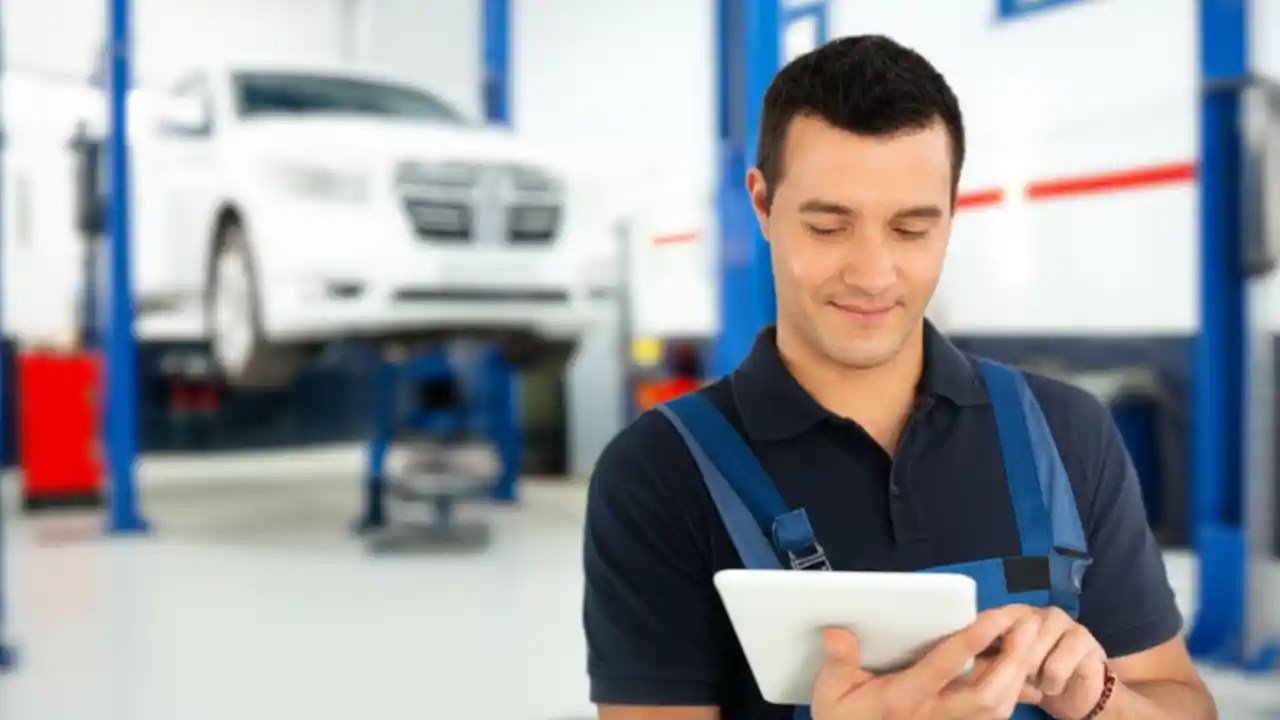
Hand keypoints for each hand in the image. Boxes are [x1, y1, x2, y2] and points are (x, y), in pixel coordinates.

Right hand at [811, 606, 1043, 718]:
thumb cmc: (842, 719)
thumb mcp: (830, 693)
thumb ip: (837, 662)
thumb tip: (836, 632)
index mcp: (903, 699)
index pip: (942, 669)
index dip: (970, 642)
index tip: (993, 618)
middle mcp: (932, 714)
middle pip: (987, 695)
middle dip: (1012, 661)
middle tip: (1027, 626)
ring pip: (997, 708)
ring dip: (1018, 674)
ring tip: (1027, 639)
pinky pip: (993, 714)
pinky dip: (1014, 689)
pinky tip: (1017, 664)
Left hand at [976, 606, 1108, 719]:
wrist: (1077, 691)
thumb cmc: (1035, 679)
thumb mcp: (1004, 670)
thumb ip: (987, 660)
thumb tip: (965, 662)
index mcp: (1011, 614)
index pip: (989, 619)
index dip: (980, 638)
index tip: (973, 660)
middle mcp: (1034, 611)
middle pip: (1011, 634)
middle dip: (1008, 663)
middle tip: (1013, 679)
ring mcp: (1060, 620)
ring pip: (1032, 650)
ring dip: (1030, 675)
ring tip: (1034, 682)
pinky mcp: (1083, 637)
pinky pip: (1056, 667)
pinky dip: (1051, 683)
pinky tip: (1052, 686)